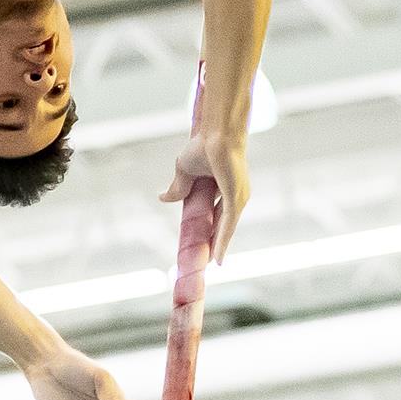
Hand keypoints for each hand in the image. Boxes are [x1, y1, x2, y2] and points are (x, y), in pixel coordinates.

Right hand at [161, 128, 249, 263]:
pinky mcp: (236, 199)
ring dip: (217, 248)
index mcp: (225, 188)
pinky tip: (217, 257)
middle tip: (205, 262)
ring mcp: (238, 198)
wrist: (214, 133)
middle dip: (214, 244)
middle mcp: (235, 196)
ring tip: (210, 266)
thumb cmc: (203, 145)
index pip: (217, 216)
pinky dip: (222, 242)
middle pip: (223, 226)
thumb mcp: (185, 171)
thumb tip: (162, 199)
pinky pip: (228, 226)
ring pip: (226, 230)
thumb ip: (177, 188)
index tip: (202, 248)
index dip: (210, 232)